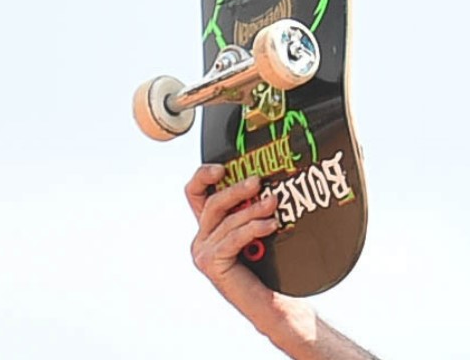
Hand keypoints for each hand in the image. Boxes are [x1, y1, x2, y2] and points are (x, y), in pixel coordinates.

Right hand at [186, 164, 280, 288]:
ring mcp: (203, 252)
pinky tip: (270, 225)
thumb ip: (252, 209)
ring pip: (226, 220)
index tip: (223, 167)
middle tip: (258, 182)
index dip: (203, 176)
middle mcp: (202, 237)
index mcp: (209, 225)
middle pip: (212, 202)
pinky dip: (253, 228)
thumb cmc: (267, 266)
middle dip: (236, 189)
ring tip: (273, 204)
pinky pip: (232, 238)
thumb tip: (266, 183)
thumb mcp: (256, 229)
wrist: (271, 301)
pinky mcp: (211, 263)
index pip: (195, 192)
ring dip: (253, 209)